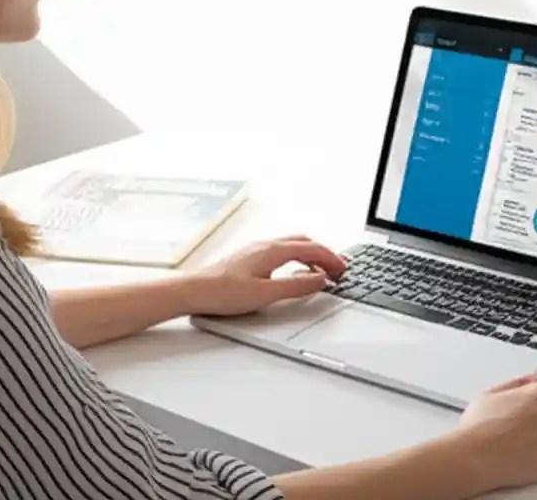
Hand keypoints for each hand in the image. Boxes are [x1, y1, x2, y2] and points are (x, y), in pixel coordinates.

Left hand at [185, 235, 346, 316]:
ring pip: (293, 244)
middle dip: (324, 254)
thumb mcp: (266, 294)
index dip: (332, 259)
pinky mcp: (249, 257)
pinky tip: (294, 272)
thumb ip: (296, 287)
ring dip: (311, 255)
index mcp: (273, 250)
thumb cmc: (222, 292)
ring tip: (320, 271)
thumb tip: (319, 280)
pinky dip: (297, 258)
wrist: (192, 290)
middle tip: (337, 269)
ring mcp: (256, 249)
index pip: (312, 248)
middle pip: (304, 242)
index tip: (343, 270)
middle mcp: (265, 245)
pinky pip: (281, 250)